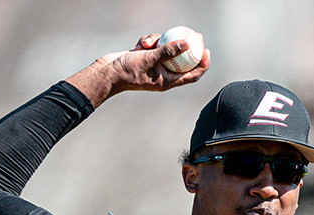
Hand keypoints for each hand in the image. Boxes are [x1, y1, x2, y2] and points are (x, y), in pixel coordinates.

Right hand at [67, 32, 210, 106]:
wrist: (107, 73)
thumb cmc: (127, 71)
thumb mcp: (149, 59)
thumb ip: (168, 51)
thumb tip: (186, 43)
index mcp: (168, 81)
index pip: (192, 74)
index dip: (203, 64)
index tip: (206, 50)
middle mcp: (164, 74)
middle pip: (183, 59)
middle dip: (188, 45)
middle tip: (194, 33)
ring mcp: (155, 65)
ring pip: (166, 48)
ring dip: (159, 41)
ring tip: (147, 43)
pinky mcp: (147, 56)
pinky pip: (154, 45)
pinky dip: (148, 41)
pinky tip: (139, 44)